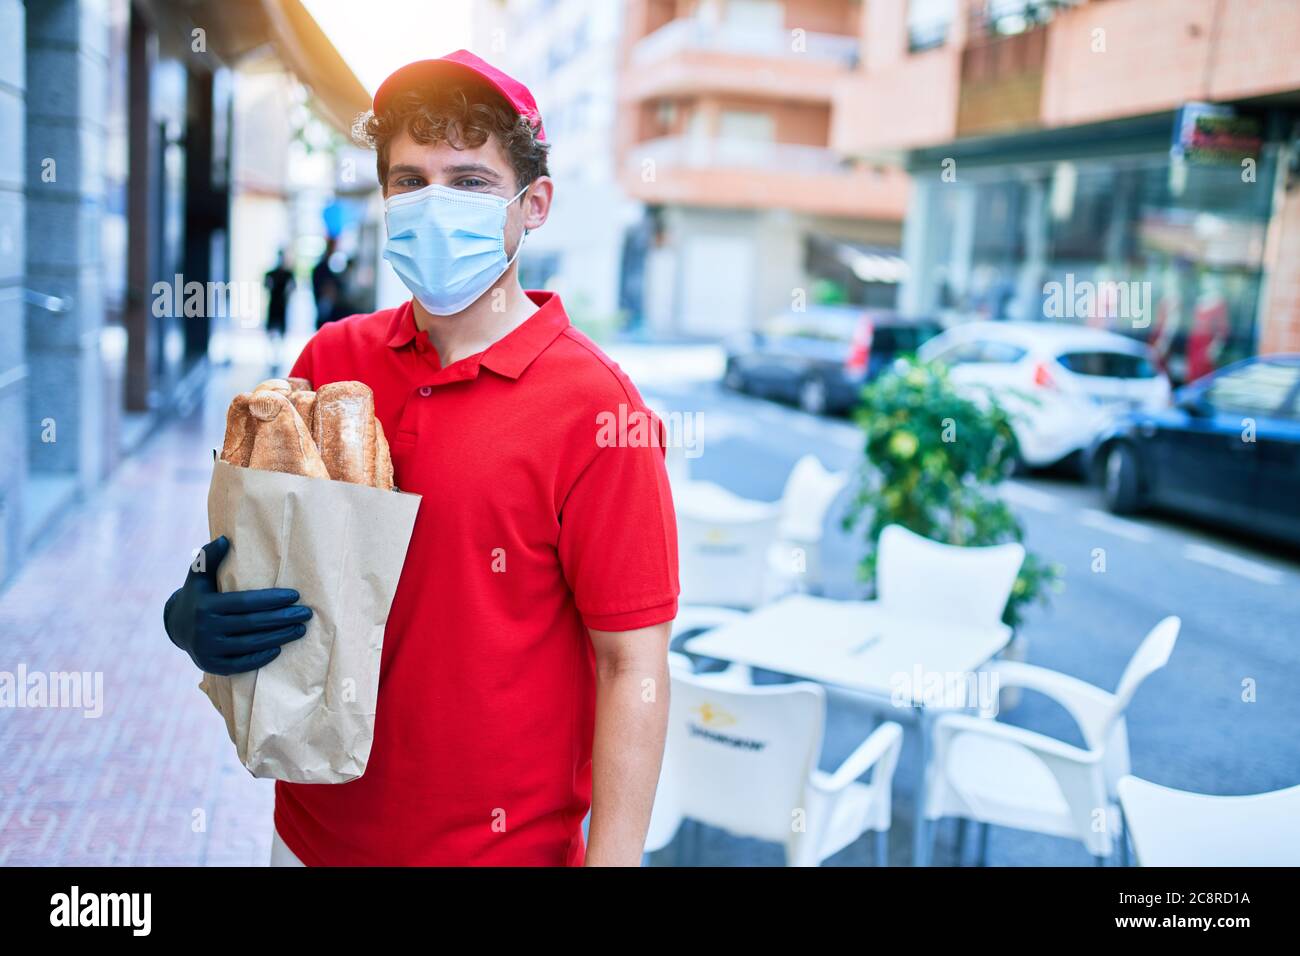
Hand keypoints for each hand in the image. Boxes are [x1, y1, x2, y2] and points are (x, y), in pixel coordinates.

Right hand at [164, 535, 311, 674]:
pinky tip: (279, 648)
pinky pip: (240, 664)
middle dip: (283, 618)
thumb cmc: (198, 596)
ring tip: (300, 629)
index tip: (295, 596)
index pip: (246, 602)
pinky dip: (260, 658)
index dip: (272, 600)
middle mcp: (206, 628)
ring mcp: (208, 649)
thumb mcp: (199, 574)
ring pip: (251, 644)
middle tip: (306, 614)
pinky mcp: (211, 666)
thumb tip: (225, 539)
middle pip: (252, 624)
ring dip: (279, 637)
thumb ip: (209, 556)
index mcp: (206, 605)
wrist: (176, 627)